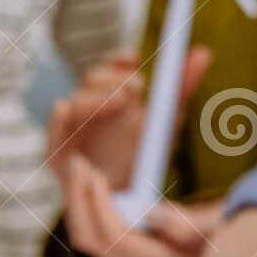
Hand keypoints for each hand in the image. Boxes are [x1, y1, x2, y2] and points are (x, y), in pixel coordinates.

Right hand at [48, 45, 211, 183]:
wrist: (125, 204)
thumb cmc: (143, 158)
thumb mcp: (167, 122)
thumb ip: (181, 87)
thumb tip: (203, 52)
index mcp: (111, 95)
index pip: (109, 66)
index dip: (119, 59)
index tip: (135, 57)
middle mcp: (89, 107)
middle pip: (92, 78)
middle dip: (114, 79)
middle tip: (137, 88)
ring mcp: (71, 129)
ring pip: (75, 100)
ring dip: (97, 97)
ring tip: (123, 101)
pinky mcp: (57, 153)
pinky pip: (52, 133)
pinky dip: (57, 120)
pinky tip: (64, 108)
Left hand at [59, 153, 208, 256]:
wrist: (212, 242)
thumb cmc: (212, 231)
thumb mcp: (208, 226)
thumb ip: (183, 224)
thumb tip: (151, 215)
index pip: (115, 237)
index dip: (100, 205)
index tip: (96, 174)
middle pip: (90, 239)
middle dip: (79, 199)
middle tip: (79, 163)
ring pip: (84, 236)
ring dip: (76, 200)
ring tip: (78, 166)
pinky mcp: (119, 251)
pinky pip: (88, 231)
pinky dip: (82, 205)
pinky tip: (85, 179)